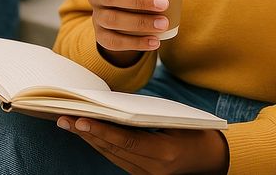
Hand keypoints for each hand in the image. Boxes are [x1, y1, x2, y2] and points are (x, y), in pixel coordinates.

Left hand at [55, 117, 228, 174]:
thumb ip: (147, 117)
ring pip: (111, 155)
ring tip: (68, 123)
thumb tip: (113, 107)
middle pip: (113, 149)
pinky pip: (117, 159)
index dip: (102, 131)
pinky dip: (101, 145)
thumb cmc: (196, 131)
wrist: (212, 159)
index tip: (81, 120)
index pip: (127, 141)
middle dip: (87, 133)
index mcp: (165, 153)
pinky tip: (86, 133)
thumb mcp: (176, 120)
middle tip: (63, 118)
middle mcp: (153, 169)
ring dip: (89, 139)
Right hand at [89, 0, 197, 66]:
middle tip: (163, 3)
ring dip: (140, 22)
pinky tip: (154, 42)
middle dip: (138, 0)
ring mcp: (97, 18)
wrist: (119, 21)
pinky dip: (136, 43)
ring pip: (113, 20)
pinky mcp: (102, 37)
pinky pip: (115, 42)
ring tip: (163, 24)